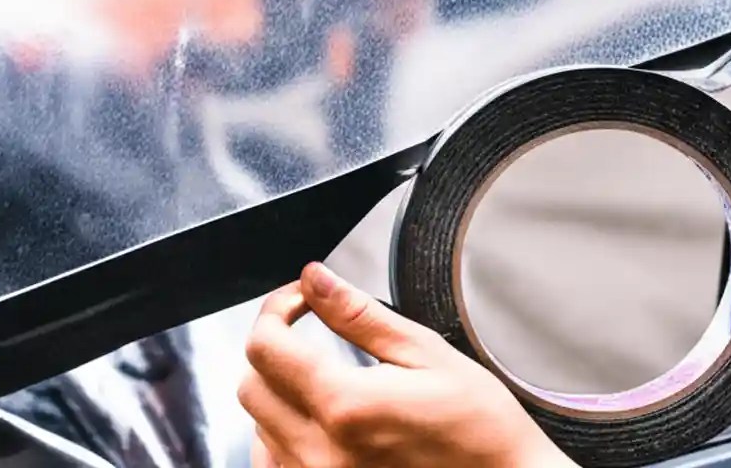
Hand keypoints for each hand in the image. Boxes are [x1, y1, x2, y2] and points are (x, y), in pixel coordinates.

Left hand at [237, 263, 576, 467]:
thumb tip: (315, 279)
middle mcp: (319, 453)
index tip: (302, 300)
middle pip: (251, 384)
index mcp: (345, 407)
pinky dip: (282, 437)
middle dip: (274, 346)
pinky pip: (272, 463)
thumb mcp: (426, 355)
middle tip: (309, 330)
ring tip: (323, 380)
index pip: (265, 345)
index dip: (277, 308)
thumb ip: (359, 315)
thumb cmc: (479, 428)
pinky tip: (320, 423)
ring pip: (255, 426)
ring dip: (277, 393)